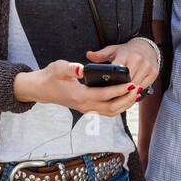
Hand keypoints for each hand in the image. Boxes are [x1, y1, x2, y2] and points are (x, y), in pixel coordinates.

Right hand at [14, 60, 139, 116]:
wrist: (42, 89)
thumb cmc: (51, 77)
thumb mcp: (59, 68)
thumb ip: (71, 68)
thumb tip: (81, 68)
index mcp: (80, 95)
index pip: (104, 94)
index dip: (119, 89)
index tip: (130, 83)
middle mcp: (85, 106)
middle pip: (112, 107)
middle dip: (127, 98)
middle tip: (138, 88)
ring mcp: (87, 109)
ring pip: (111, 112)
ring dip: (125, 104)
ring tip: (136, 93)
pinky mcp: (88, 109)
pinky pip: (107, 111)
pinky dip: (119, 106)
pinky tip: (126, 98)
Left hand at [85, 38, 158, 99]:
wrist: (146, 47)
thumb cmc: (127, 51)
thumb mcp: (113, 50)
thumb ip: (100, 55)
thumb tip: (88, 54)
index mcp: (126, 54)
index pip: (118, 70)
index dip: (113, 80)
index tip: (106, 88)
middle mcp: (138, 59)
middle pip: (127, 81)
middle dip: (119, 89)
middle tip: (110, 97)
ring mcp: (147, 66)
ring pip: (136, 85)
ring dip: (128, 93)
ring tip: (119, 98)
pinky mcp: (154, 72)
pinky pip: (144, 86)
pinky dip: (137, 91)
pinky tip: (130, 94)